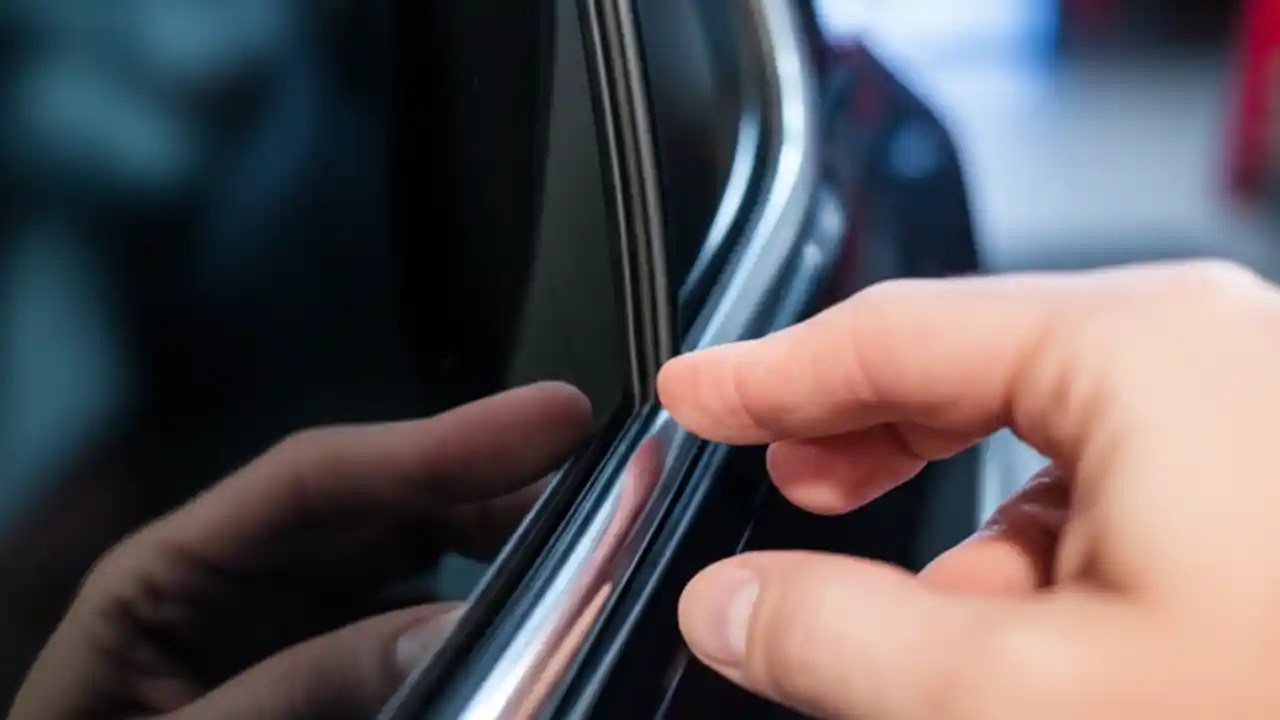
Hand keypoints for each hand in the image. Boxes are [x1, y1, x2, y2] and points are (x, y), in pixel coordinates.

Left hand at [10, 383, 590, 719]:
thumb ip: (302, 687)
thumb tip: (450, 626)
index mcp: (172, 572)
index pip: (318, 475)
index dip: (439, 440)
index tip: (552, 420)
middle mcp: (241, 579)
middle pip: (381, 502)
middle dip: (490, 480)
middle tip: (604, 474)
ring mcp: (290, 625)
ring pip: (413, 555)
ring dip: (500, 541)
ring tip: (592, 534)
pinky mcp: (328, 668)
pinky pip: (414, 623)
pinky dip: (480, 615)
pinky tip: (536, 613)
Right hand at [659, 261, 1279, 718]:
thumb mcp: (1026, 697)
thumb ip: (841, 643)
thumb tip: (729, 608)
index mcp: (1141, 355)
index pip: (891, 332)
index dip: (767, 373)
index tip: (695, 396)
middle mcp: (1208, 354)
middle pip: (970, 363)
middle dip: (860, 433)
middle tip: (776, 474)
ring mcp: (1253, 413)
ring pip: (1050, 436)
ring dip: (958, 520)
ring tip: (900, 614)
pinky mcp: (1275, 480)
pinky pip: (1124, 482)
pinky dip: (1046, 547)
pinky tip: (1023, 637)